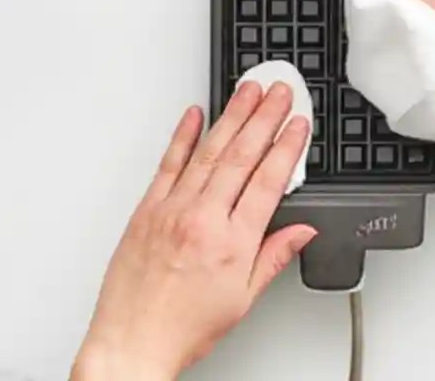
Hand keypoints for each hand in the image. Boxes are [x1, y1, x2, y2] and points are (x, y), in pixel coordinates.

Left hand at [73, 83, 315, 380]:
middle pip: (240, 157)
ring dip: (230, 117)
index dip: (286, 147)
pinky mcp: (146, 210)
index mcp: (232, 243)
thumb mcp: (243, 299)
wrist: (132, 343)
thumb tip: (302, 232)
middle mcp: (201, 220)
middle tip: (278, 90)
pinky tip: (194, 115)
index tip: (298, 123)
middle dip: (263, 118)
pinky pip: (168, 164)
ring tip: (246, 91)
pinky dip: (182, 136)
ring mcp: (171, 210)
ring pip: (207, 152)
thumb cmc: (183, 328)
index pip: (268, 181)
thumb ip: (274, 257)